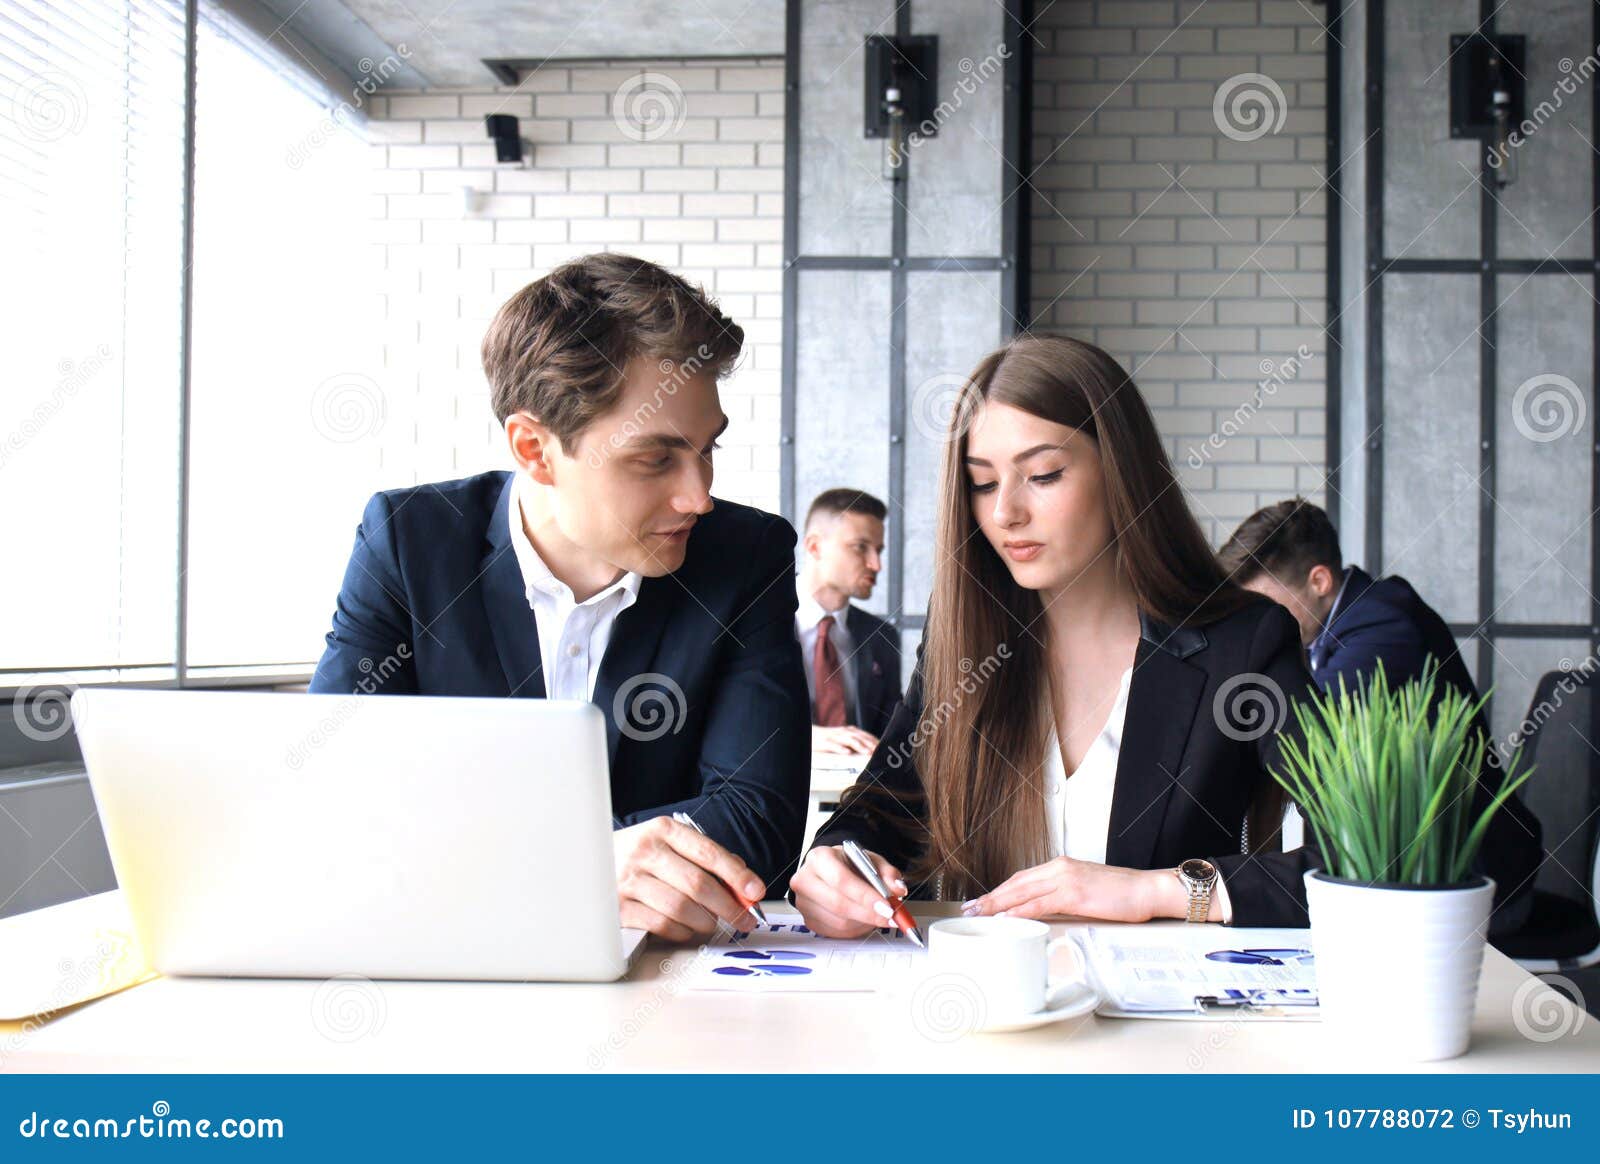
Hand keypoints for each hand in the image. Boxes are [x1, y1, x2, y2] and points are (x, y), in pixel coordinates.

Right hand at [613, 816, 765, 942]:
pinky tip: (686, 928)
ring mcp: (628, 880)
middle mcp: (643, 851)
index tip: (755, 891)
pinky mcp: (618, 908)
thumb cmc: (639, 857)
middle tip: (744, 919)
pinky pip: (661, 925)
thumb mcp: (670, 845)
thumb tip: (744, 886)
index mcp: (662, 830)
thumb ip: (706, 861)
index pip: (708, 853)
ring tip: (711, 922)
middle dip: (729, 906)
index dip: (737, 875)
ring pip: (682, 908)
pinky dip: (682, 931)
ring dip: (705, 921)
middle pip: (698, 884)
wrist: (587, 863)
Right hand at [790, 844, 907, 937]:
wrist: (832, 871)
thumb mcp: (871, 861)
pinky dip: (857, 930)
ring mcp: (804, 902)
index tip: (887, 907)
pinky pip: (837, 933)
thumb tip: (898, 890)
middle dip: (869, 914)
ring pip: (839, 922)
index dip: (866, 896)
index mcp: (819, 857)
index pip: (841, 880)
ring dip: (865, 923)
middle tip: (890, 917)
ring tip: (879, 915)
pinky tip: (865, 920)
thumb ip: (887, 873)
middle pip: (838, 904)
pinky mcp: (808, 920)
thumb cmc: (850, 865)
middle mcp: (805, 879)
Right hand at [811, 725, 878, 754]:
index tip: (883, 748)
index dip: (874, 741)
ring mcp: (834, 737)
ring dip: (859, 746)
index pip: (864, 735)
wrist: (810, 734)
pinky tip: (847, 753)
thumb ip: (854, 743)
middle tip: (878, 751)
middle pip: (859, 737)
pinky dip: (841, 748)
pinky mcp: (825, 742)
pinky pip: (834, 745)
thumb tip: (868, 751)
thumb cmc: (828, 739)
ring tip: (867, 752)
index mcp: (849, 731)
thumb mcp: (843, 739)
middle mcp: (843, 732)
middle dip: (869, 744)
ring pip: (848, 740)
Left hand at [960, 856, 1168, 923]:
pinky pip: (1039, 904)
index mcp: (1061, 866)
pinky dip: (1019, 912)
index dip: (999, 891)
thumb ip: (1063, 897)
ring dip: (996, 905)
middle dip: (990, 898)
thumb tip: (1043, 912)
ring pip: (1022, 892)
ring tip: (978, 916)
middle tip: (969, 910)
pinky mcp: (1074, 894)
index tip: (982, 902)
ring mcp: (1066, 879)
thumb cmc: (1123, 894)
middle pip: (1016, 883)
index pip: (1022, 878)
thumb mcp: (1086, 891)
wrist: (1148, 890)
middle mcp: (1059, 868)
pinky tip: (1006, 920)